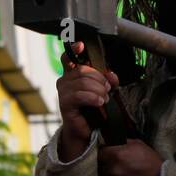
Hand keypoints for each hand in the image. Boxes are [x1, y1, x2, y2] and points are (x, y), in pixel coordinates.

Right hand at [57, 41, 118, 161]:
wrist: (87, 130)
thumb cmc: (94, 108)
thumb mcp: (103, 90)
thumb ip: (108, 79)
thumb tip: (111, 74)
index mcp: (73, 74)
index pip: (69, 57)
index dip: (74, 49)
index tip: (82, 45)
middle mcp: (65, 80)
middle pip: (83, 69)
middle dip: (99, 78)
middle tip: (107, 89)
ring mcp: (63, 92)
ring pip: (83, 81)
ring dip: (98, 90)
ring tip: (104, 98)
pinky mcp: (64, 104)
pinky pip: (79, 95)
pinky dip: (93, 98)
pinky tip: (99, 102)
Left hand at [98, 140, 165, 175]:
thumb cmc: (152, 163)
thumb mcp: (139, 145)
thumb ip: (122, 142)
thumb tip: (112, 140)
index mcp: (116, 155)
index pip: (101, 152)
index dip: (106, 152)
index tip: (111, 153)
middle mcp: (112, 170)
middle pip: (102, 165)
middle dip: (109, 164)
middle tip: (121, 164)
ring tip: (125, 175)